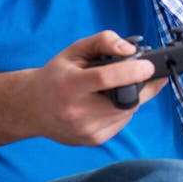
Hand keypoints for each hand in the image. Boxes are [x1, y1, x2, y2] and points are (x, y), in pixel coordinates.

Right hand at [31, 30, 167, 145]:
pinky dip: (124, 109)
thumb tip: (130, 50)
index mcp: (69, 85)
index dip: (131, 71)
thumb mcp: (74, 50)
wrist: (33, 108)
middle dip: (140, 85)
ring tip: (122, 83)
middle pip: (123, 99)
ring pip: (127, 112)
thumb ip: (103, 41)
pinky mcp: (93, 140)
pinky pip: (122, 122)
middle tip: (144, 71)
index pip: (105, 79)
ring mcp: (86, 130)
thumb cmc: (56, 75)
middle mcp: (77, 112)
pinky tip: (111, 100)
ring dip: (133, 96)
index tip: (149, 65)